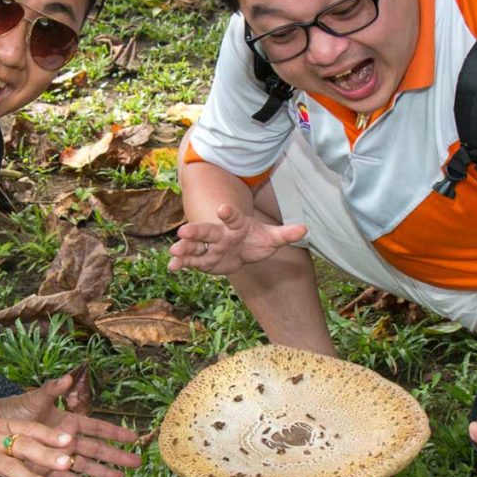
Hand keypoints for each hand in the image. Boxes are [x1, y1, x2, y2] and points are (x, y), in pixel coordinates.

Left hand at [0, 369, 141, 476]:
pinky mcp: (44, 468)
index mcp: (68, 422)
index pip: (97, 428)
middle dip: (116, 456)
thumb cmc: (14, 409)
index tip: (133, 436)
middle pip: (96, 449)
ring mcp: (57, 455)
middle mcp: (66, 439)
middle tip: (137, 463)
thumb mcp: (34, 398)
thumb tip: (67, 378)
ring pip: (84, 465)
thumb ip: (52, 390)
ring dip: (102, 472)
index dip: (116, 432)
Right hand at [167, 203, 306, 274]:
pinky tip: (172, 268)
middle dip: (196, 231)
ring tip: (174, 252)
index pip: (232, 216)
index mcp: (236, 225)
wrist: (242, 248)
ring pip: (195, 246)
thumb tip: (305, 229)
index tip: (222, 209)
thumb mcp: (272, 238)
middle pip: (207, 231)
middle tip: (184, 230)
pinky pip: (191, 261)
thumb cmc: (255, 240)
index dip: (228, 212)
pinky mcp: (203, 259)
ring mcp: (210, 246)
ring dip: (184, 248)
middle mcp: (220, 234)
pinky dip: (181, 264)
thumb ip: (286, 234)